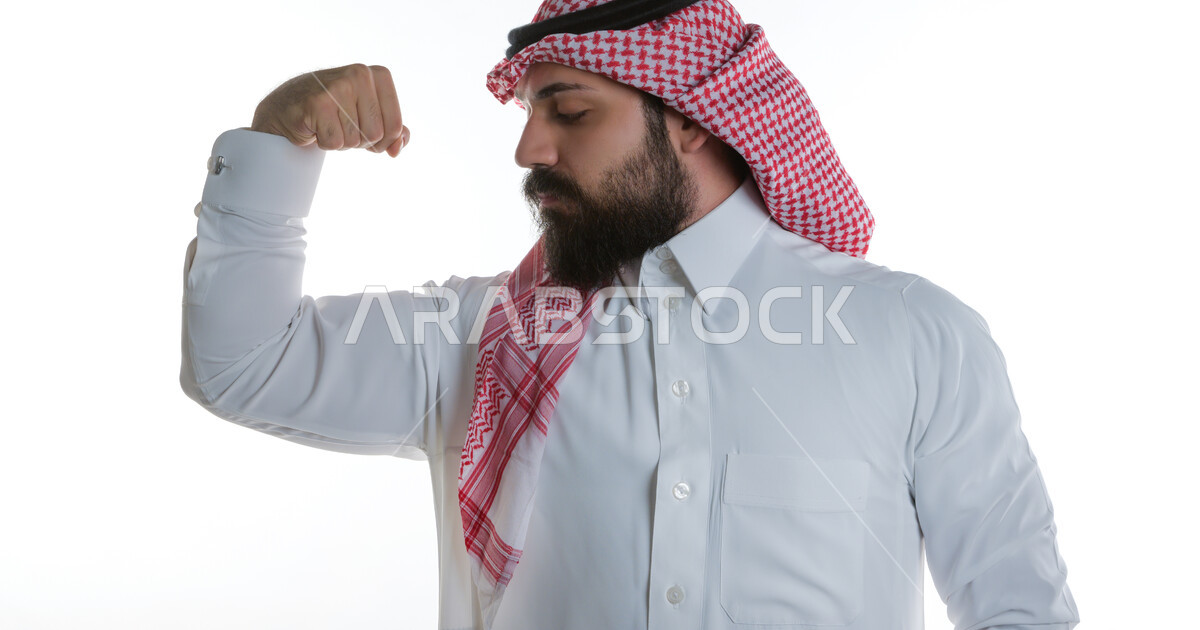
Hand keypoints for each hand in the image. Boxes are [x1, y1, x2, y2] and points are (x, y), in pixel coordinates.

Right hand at [250, 64, 408, 156]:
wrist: (288, 107)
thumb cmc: (334, 113)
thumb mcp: (369, 117)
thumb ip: (392, 131)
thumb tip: (398, 148)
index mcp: (378, 75)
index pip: (395, 127)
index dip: (381, 140)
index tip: (362, 128)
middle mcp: (359, 74)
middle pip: (376, 135)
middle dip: (359, 141)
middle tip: (341, 126)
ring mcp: (337, 86)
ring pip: (354, 140)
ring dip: (341, 141)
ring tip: (328, 124)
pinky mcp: (317, 103)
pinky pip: (334, 143)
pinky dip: (324, 143)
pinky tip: (315, 127)